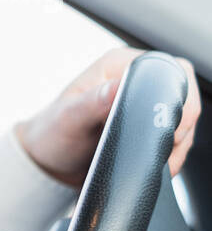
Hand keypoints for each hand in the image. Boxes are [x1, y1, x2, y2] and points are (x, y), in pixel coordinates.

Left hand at [16, 47, 201, 188]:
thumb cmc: (52, 135)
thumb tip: (117, 87)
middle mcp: (134, 80)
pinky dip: (172, 152)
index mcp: (117, 66)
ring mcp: (143, 103)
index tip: (168, 126)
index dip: (178, 98)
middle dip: (180, 126)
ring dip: (177, 144)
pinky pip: (175, 136)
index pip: (168, 69)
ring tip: (158, 161)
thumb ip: (93, 102)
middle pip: (183, 95)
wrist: (48, 162)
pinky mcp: (147, 124)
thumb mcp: (69, 119)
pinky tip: (158, 164)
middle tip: (161, 148)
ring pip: (183, 119)